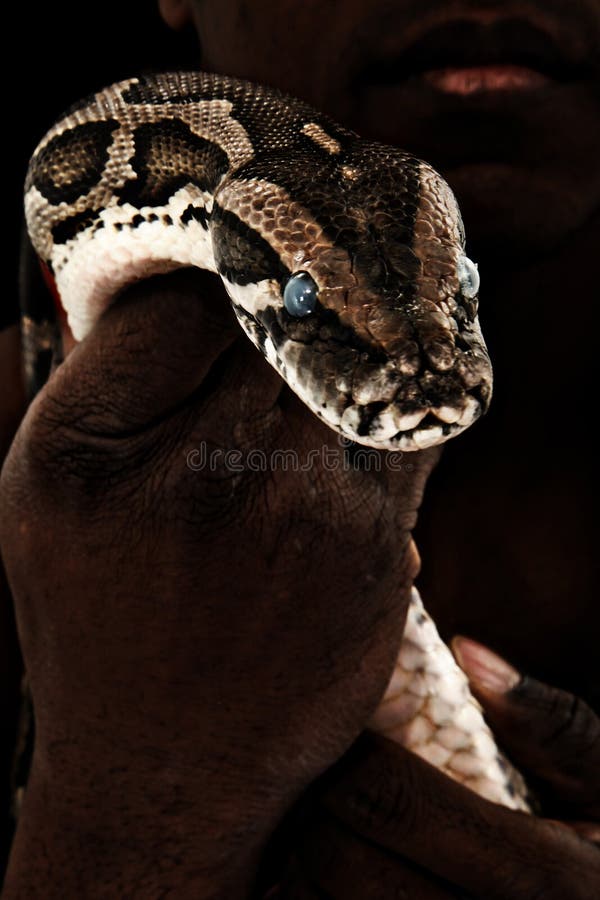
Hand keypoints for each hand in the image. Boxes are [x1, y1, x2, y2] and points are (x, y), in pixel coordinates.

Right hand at [0, 269, 438, 895]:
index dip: (213, 282)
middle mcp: (199, 471)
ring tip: (303, 401)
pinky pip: (396, 428)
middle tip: (283, 323)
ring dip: (335, 362)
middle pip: (275, 322)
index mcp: (91, 447)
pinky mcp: (374, 546)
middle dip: (281, 316)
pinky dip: (377, 414)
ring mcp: (299, 509)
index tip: (230, 287)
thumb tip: (200, 279)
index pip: (183, 298)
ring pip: (347, 363)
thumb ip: (114, 373)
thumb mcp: (54, 486)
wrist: (166, 763)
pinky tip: (339, 445)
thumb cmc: (101, 612)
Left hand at [274, 646, 599, 898]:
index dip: (354, 759)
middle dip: (320, 810)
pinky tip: (336, 884)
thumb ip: (551, 724)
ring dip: (303, 867)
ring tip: (332, 834)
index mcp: (542, 880)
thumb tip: (469, 653)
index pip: (390, 798)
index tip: (356, 742)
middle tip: (329, 785)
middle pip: (339, 859)